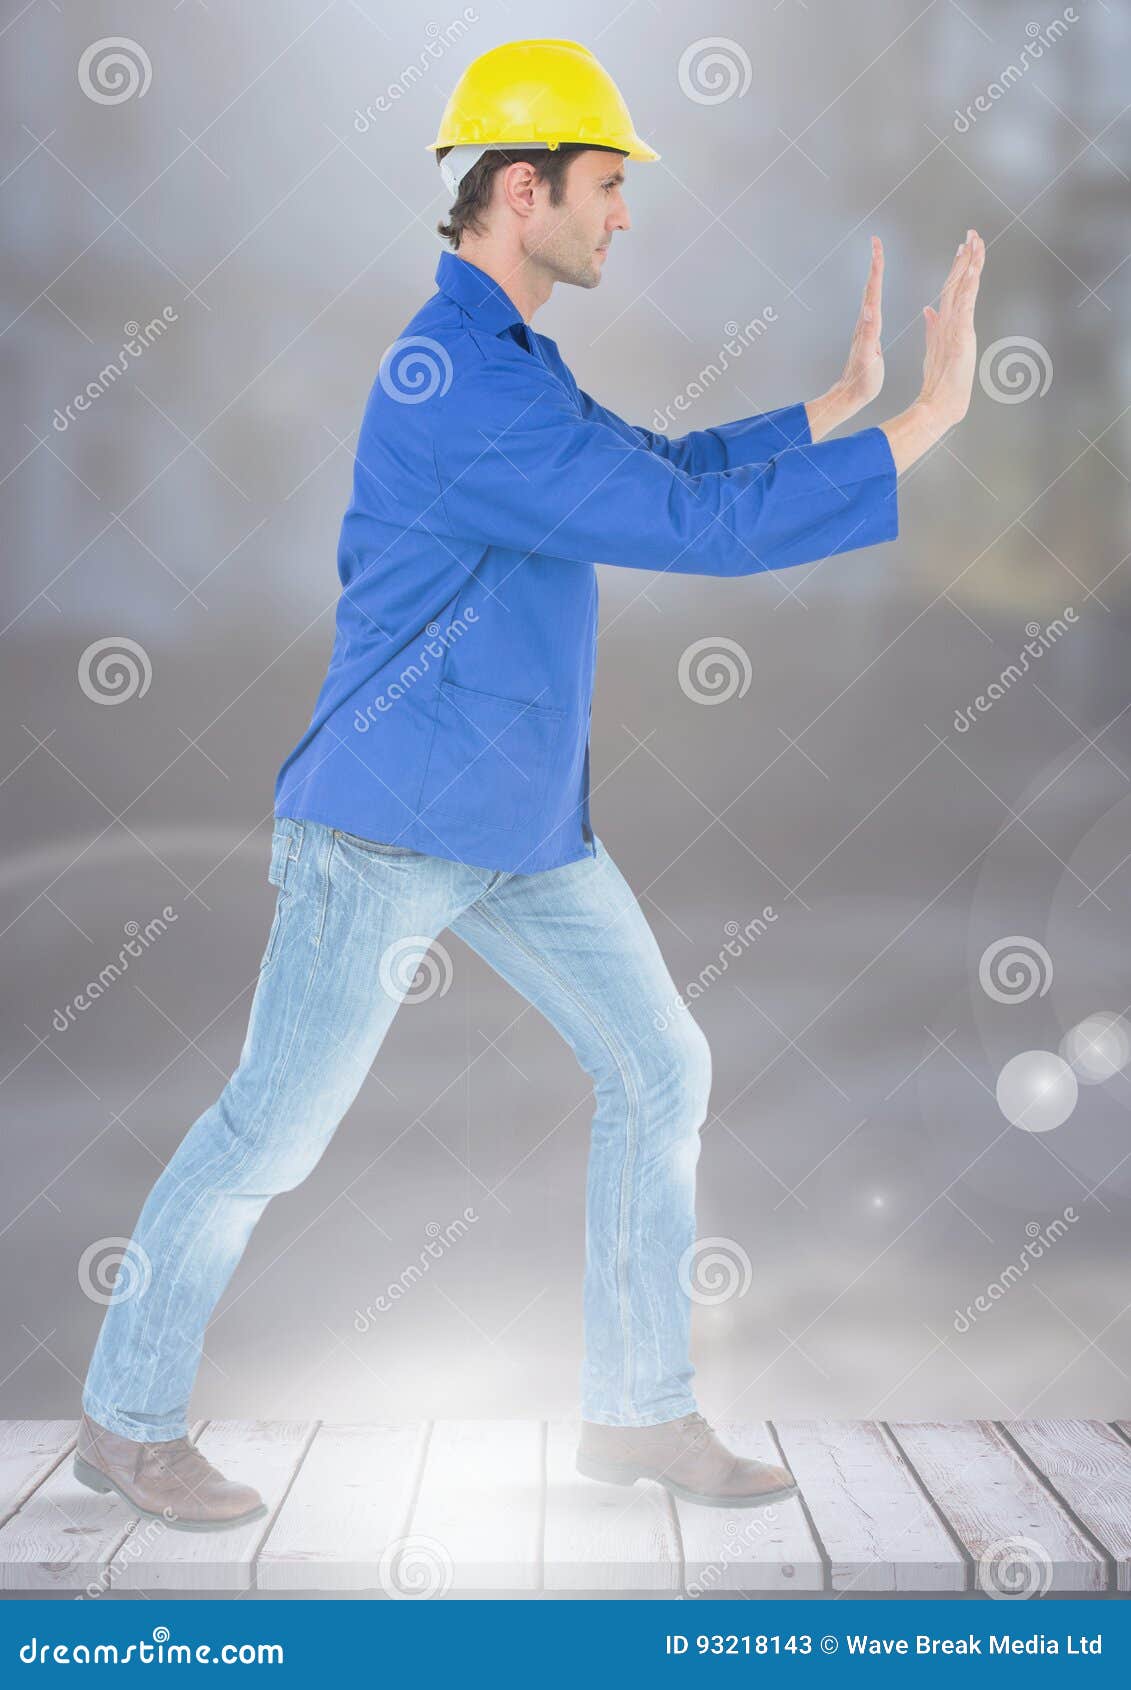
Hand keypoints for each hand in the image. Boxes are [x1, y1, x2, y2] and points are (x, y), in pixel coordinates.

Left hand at [840, 234, 884, 408]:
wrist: (851, 395)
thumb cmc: (861, 381)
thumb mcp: (867, 359)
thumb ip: (869, 334)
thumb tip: (869, 309)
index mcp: (869, 324)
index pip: (873, 290)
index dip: (876, 267)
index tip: (877, 246)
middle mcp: (865, 322)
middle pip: (871, 286)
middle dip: (875, 263)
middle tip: (877, 243)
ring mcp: (866, 327)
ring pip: (871, 294)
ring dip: (876, 275)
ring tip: (879, 258)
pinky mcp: (868, 334)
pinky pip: (874, 305)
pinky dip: (877, 292)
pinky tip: (878, 291)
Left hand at [880, 229, 986, 473]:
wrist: (940, 404)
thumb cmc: (939, 383)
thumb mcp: (933, 350)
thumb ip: (933, 328)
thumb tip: (928, 310)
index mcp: (949, 324)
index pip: (955, 289)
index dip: (959, 268)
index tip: (962, 248)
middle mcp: (958, 322)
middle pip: (964, 283)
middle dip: (970, 257)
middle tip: (974, 234)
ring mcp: (962, 328)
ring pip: (968, 289)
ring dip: (972, 264)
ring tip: (976, 242)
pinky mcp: (963, 335)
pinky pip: (966, 304)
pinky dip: (970, 286)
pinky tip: (973, 270)